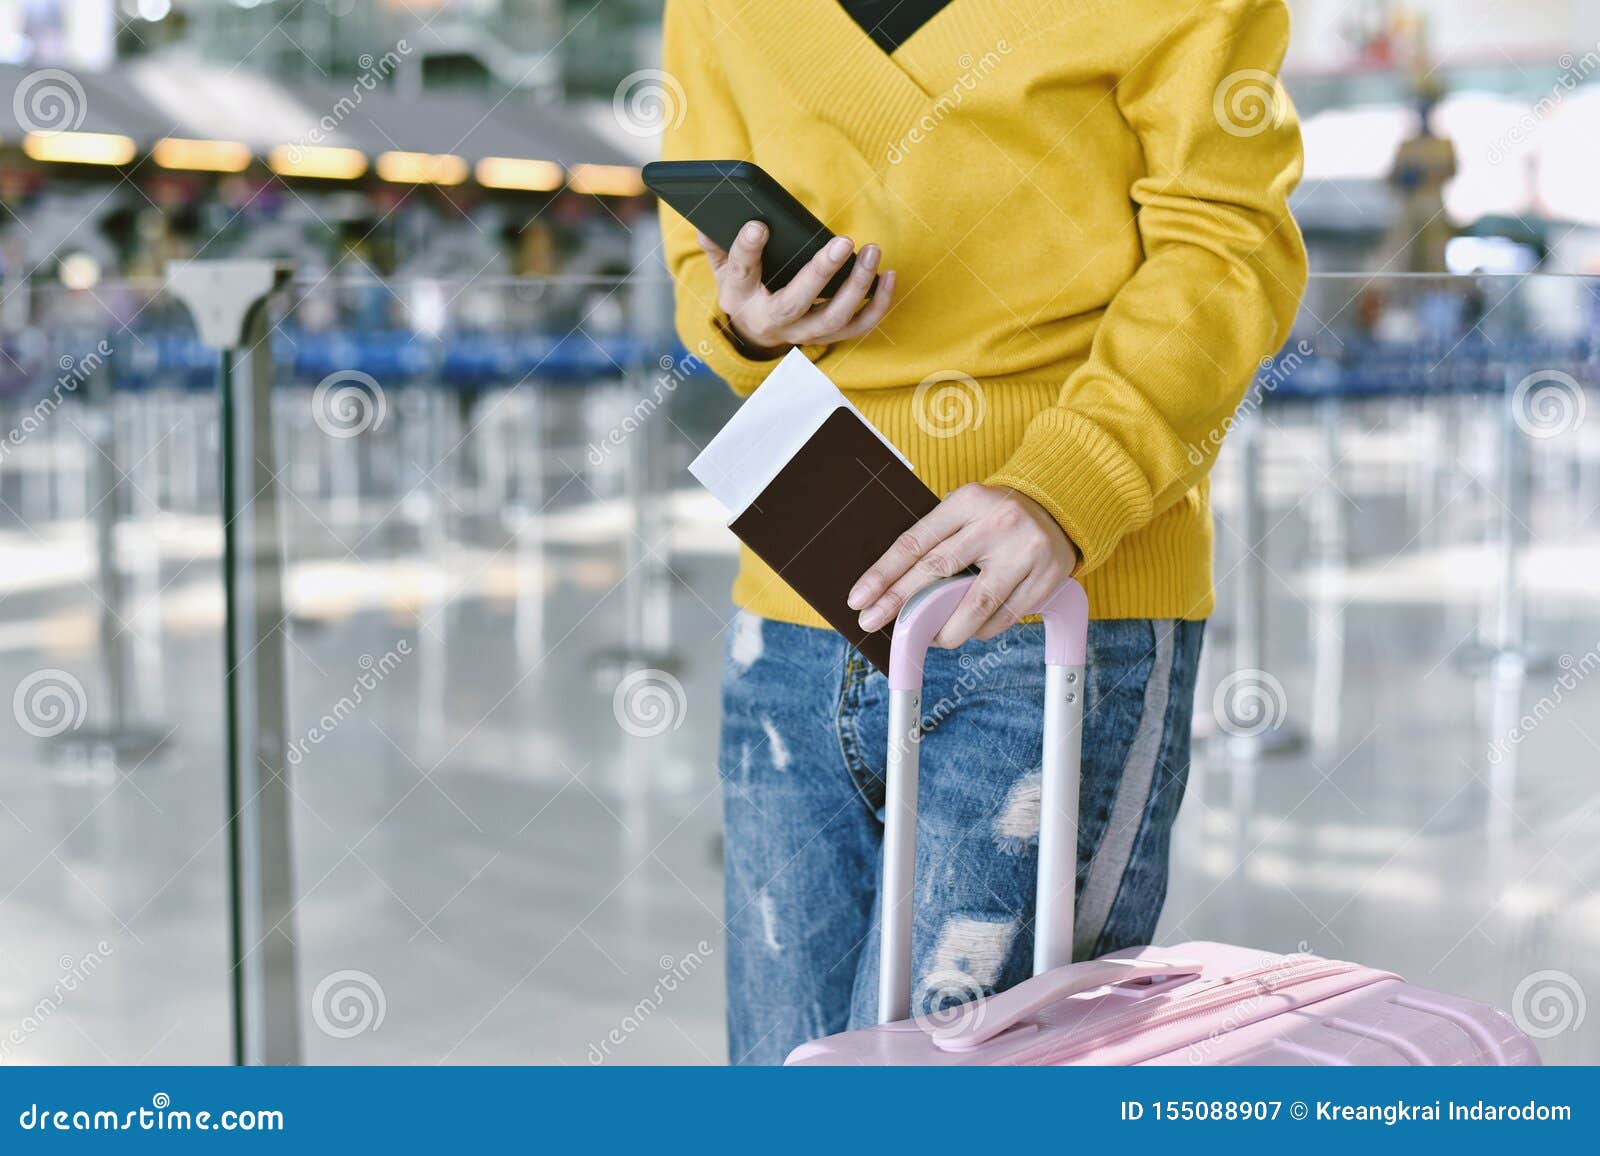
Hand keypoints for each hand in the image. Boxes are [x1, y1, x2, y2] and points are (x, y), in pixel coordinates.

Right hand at [697, 221, 895, 356]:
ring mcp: (801, 333)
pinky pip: (858, 327)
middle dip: (821, 273)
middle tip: (844, 241)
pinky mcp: (826, 337)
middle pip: (795, 302)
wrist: (756, 333)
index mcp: (738, 297)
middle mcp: (770, 321)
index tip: (759, 225)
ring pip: (833, 318)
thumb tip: (707, 219)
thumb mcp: (722, 268)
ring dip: (858, 287)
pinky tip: (889, 276)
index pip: (741, 272)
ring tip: (872, 251)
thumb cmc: (744, 288)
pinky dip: (878, 305)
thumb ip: (716, 244)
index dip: (748, 249)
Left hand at [848, 484, 1078, 647]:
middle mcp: (997, 524)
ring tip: (927, 637)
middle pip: (938, 571)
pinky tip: (968, 629)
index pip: (916, 542)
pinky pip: (1005, 617)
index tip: (860, 598)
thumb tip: (891, 587)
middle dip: (900, 603)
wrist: (1059, 507)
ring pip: (975, 604)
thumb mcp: (965, 510)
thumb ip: (937, 539)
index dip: (884, 574)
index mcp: (969, 501)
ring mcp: (1025, 552)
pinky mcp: (1046, 578)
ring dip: (944, 629)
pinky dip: (980, 629)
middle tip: (873, 622)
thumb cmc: (996, 514)